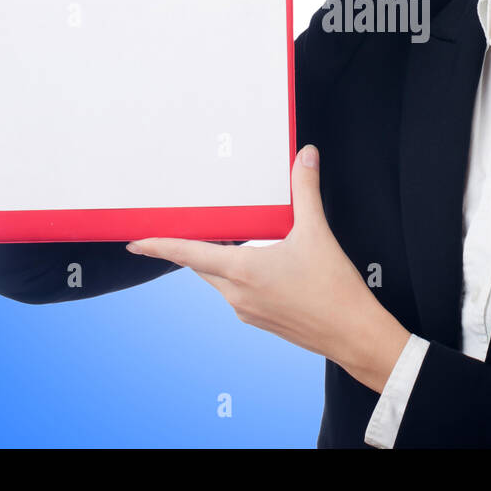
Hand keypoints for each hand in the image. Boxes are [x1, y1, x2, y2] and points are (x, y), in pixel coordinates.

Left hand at [124, 145, 411, 392]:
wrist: (354, 335)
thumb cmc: (334, 290)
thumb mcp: (318, 232)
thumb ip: (307, 190)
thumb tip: (306, 155)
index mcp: (243, 271)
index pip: (188, 254)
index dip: (160, 246)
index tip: (136, 243)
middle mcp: (237, 295)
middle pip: (202, 266)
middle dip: (196, 248)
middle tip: (194, 227)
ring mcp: (247, 312)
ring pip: (220, 280)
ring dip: (222, 261)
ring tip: (241, 241)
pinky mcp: (261, 321)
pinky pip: (238, 294)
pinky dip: (241, 276)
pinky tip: (266, 266)